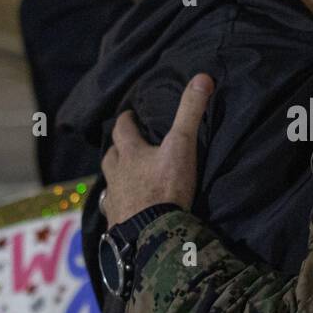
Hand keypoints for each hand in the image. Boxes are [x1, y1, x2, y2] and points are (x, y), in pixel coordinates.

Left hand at [101, 75, 215, 225]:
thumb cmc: (165, 188)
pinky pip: (114, 209)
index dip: (126, 120)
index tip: (129, 115)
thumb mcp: (181, 146)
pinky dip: (120, 205)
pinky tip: (127, 210)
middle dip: (116, 148)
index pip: (122, 129)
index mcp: (130, 153)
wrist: (150, 234)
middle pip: (110, 155)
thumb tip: (202, 77)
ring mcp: (115, 200)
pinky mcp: (117, 223)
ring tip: (124, 176)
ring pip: (110, 182)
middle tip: (124, 145)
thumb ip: (190, 113)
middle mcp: (116, 174)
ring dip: (116, 176)